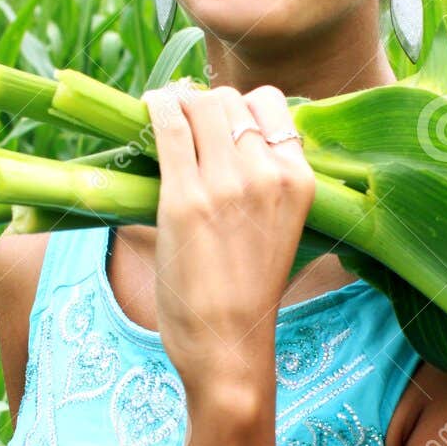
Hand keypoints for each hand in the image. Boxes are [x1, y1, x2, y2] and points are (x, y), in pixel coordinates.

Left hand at [140, 80, 316, 400]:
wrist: (229, 345)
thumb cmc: (248, 292)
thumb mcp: (283, 229)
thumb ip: (268, 182)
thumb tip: (229, 132)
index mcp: (300, 181)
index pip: (272, 104)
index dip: (240, 107)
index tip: (220, 126)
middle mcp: (268, 174)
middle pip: (231, 99)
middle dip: (205, 106)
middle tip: (186, 128)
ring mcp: (227, 184)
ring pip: (200, 104)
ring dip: (178, 105)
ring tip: (165, 123)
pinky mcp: (185, 197)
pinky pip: (168, 123)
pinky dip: (154, 108)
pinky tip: (147, 113)